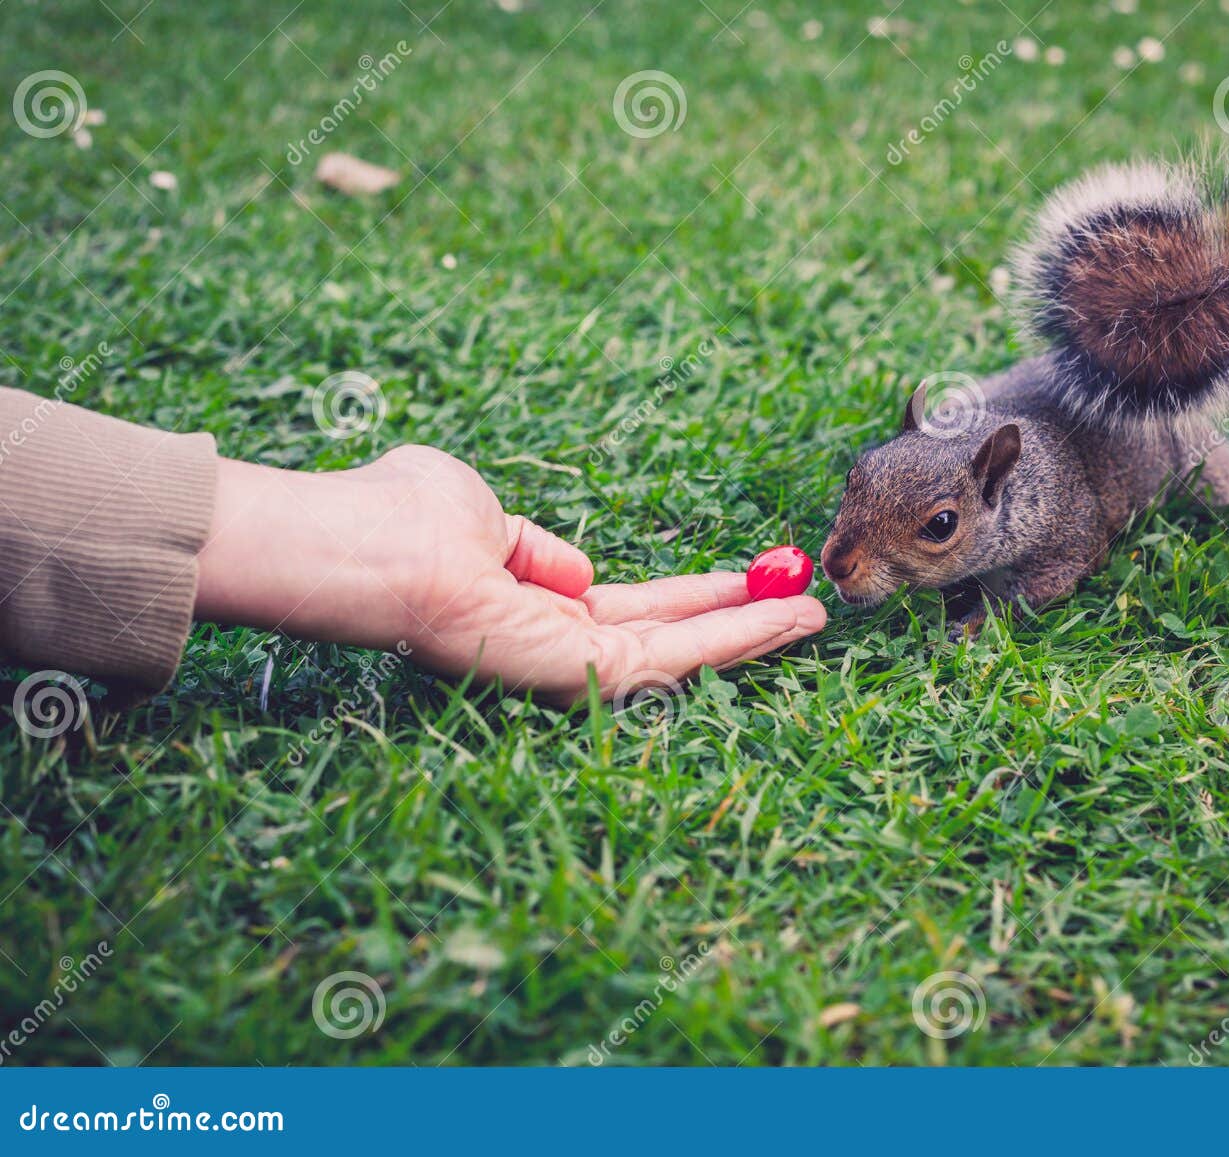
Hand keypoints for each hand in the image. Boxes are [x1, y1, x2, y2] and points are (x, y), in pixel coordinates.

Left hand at [194, 445, 825, 704]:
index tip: (740, 579)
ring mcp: (571, 666)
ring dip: (754, 633)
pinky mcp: (585, 674)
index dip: (690, 596)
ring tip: (816, 614)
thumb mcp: (484, 513)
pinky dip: (738, 638)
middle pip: (669, 636)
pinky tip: (785, 618)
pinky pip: (678, 658)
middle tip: (799, 603)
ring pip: (685, 654)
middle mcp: (558, 645)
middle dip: (736, 620)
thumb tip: (577, 570)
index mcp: (533, 607)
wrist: (368, 546)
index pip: (630, 608)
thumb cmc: (403, 518)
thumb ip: (532, 543)